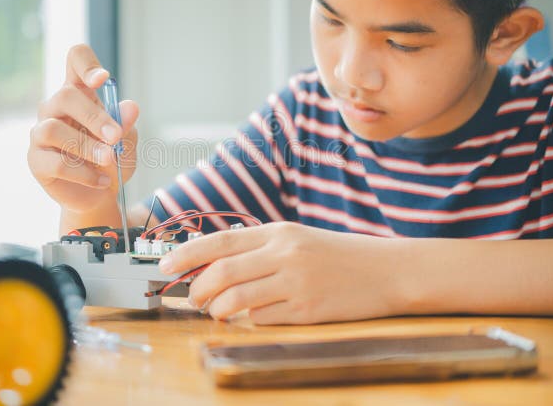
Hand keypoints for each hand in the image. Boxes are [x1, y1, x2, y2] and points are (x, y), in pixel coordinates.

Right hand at [28, 44, 138, 213]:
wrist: (100, 195)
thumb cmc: (111, 159)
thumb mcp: (127, 142)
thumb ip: (126, 125)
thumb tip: (130, 107)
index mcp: (81, 93)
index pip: (75, 60)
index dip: (86, 64)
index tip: (102, 80)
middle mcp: (56, 108)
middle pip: (65, 96)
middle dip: (94, 116)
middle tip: (115, 137)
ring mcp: (41, 133)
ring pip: (54, 129)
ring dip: (86, 146)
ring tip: (109, 160)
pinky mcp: (36, 160)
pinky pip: (55, 162)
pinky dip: (82, 173)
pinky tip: (101, 180)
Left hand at [158, 223, 404, 323]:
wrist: (387, 270)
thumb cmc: (338, 255)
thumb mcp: (298, 239)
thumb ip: (260, 248)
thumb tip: (214, 264)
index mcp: (279, 232)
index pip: (221, 241)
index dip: (187, 253)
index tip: (166, 265)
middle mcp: (285, 254)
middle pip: (222, 271)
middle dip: (196, 288)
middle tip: (191, 297)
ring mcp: (296, 283)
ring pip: (236, 299)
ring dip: (217, 309)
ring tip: (216, 311)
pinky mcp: (307, 311)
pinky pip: (262, 319)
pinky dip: (249, 320)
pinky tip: (253, 316)